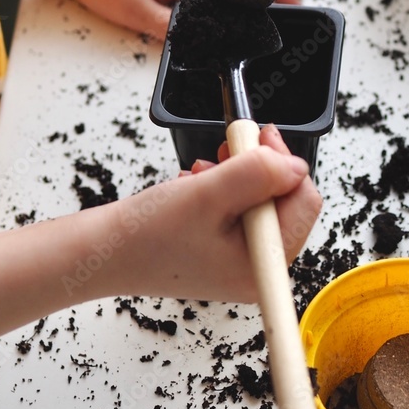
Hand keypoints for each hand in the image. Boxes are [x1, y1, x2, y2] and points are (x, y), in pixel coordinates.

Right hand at [112, 125, 320, 301]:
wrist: (102, 254)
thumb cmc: (146, 235)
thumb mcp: (208, 193)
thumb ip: (257, 174)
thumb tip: (295, 165)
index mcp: (265, 266)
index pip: (305, 202)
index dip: (286, 162)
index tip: (259, 138)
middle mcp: (259, 270)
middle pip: (285, 201)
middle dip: (259, 170)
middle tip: (229, 151)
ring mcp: (241, 263)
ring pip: (260, 202)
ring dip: (237, 177)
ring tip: (205, 174)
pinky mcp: (224, 254)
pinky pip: (239, 212)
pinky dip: (221, 191)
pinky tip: (197, 189)